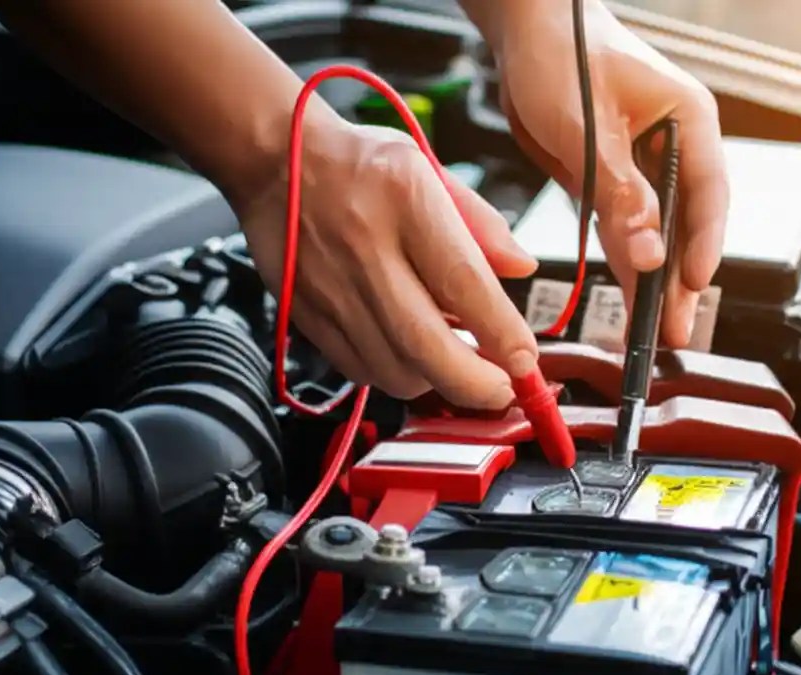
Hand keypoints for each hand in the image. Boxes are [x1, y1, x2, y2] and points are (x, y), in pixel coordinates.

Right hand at [234, 114, 541, 408]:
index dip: (500, 332)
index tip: (525, 359)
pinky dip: (394, 375)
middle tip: (500, 389)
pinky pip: (358, 369)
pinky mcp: (307, 314)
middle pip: (425, 341)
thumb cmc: (358, 163)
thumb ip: (480, 221)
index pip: (463, 281)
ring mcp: (331, 287)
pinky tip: (411, 359)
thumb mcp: (430, 168)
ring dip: (434, 381)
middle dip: (473, 382)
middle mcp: (366, 247)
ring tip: (457, 368)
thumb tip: (522, 267)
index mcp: (406, 200)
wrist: (275, 159)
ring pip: (391, 367)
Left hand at [470, 0, 728, 346]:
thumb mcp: (585, 123)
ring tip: (653, 328)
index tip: (695, 284)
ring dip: (652, 279)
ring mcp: (639, 166)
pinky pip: (623, 227)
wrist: (525, 31)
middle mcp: (669, 147)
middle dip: (679, 279)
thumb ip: (616, 187)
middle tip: (673, 329)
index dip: (704, 243)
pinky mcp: (609, 179)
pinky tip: (630, 296)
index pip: (707, 192)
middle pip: (685, 223)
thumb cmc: (563, 50)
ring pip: (654, 233)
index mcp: (686, 121)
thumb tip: (647, 248)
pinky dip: (625, 260)